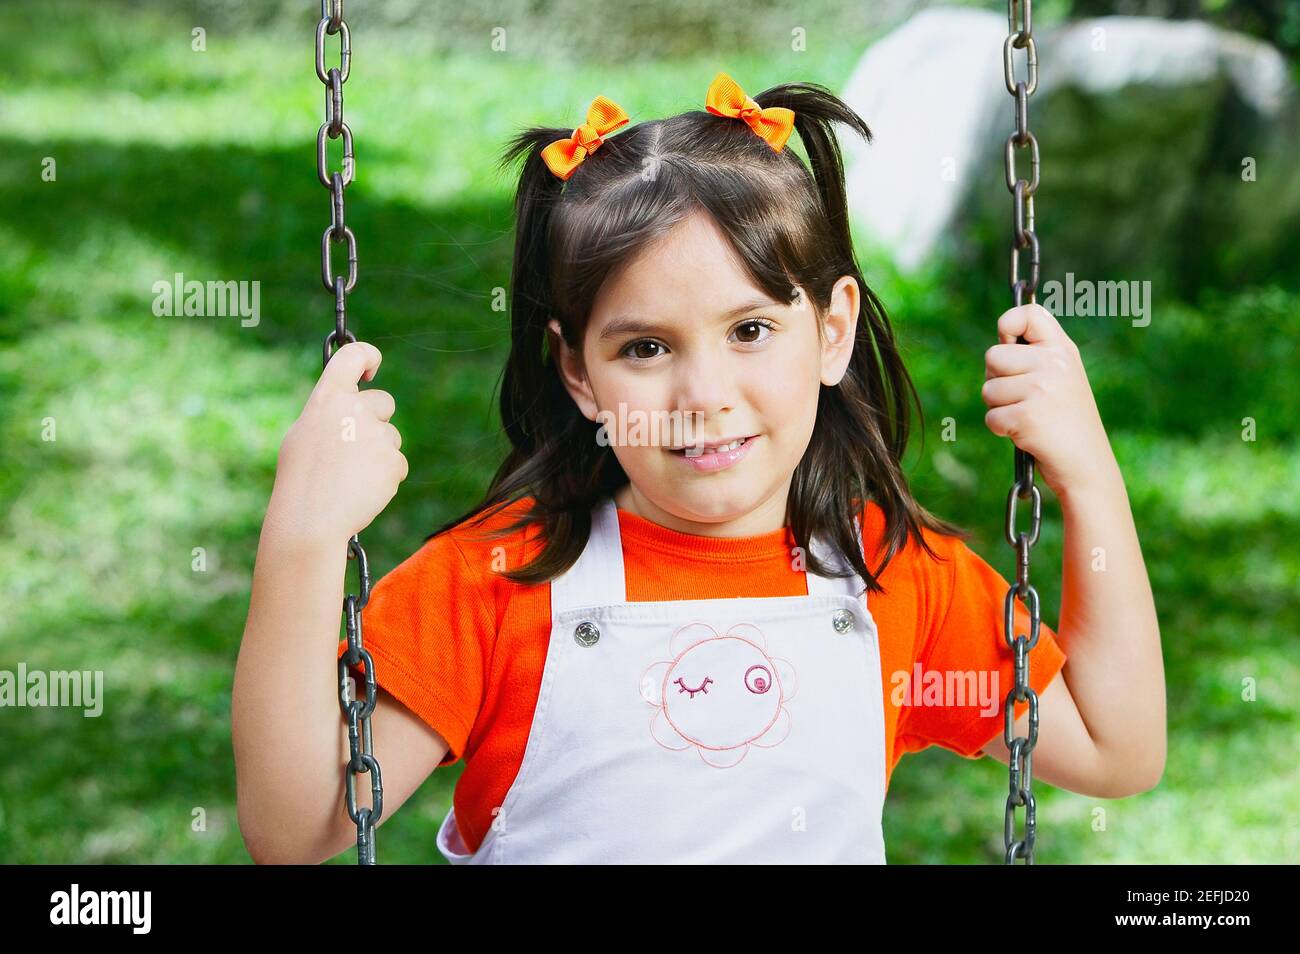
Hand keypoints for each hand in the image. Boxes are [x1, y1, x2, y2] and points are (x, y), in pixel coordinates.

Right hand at [266, 341, 408, 546]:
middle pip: (384, 402)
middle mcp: (353, 410)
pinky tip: (362, 489)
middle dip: (376, 421)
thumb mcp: (304, 434)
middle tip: (353, 448)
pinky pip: (397, 463)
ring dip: (379, 453)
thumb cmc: (300, 480)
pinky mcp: (392, 460)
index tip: (373, 365)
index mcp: (327, 399)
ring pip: (391, 436)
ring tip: (350, 476)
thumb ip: (331, 413)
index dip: (367, 355)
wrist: (310, 519)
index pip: (351, 356)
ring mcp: (376, 435)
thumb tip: (354, 402)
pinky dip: (385, 476)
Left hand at [981, 303, 1111, 496]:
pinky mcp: (1026, 416)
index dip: (1008, 324)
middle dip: (997, 380)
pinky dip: (1001, 429)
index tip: (1008, 343)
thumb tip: (996, 347)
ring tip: (1028, 417)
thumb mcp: (1062, 378)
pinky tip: (1025, 434)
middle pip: (992, 356)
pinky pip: (991, 416)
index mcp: (1063, 350)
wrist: (1087, 465)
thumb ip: (1035, 357)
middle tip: (1022, 397)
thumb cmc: (1066, 422)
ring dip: (999, 408)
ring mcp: (1041, 389)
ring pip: (988, 389)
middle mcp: (1054, 364)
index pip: (1028, 314)